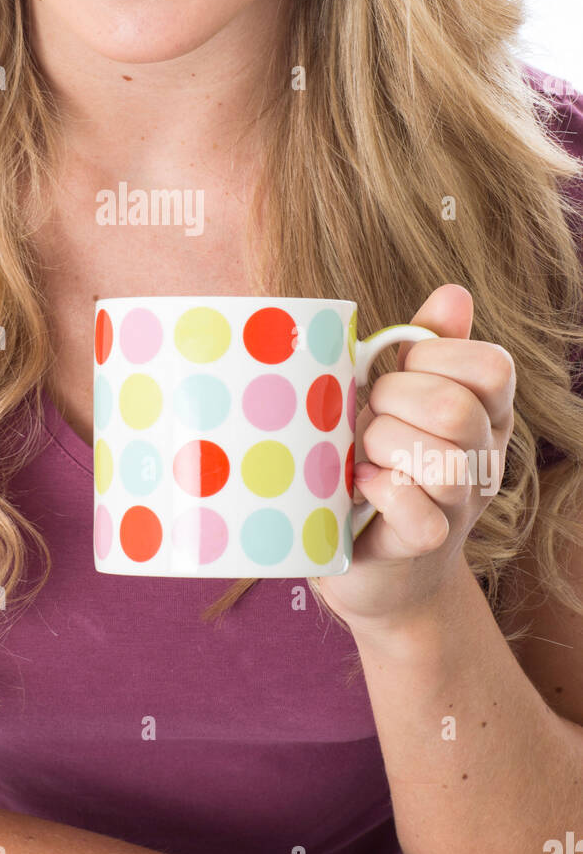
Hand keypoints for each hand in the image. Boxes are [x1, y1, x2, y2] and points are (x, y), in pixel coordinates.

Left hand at [314, 284, 515, 636]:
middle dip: (394, 401)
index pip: (493, 366)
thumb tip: (455, 293)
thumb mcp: (401, 397)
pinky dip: (384, 492)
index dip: (436, 358)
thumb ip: (427, 344)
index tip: (398, 370)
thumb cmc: (381, 461)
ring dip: (384, 447)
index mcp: (484, 412)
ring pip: (443, 461)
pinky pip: (421, 513)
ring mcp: (461, 504)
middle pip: (456, 409)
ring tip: (360, 454)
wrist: (372, 561)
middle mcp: (484, 457)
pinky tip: (361, 485)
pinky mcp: (426, 543)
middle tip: (366, 416)